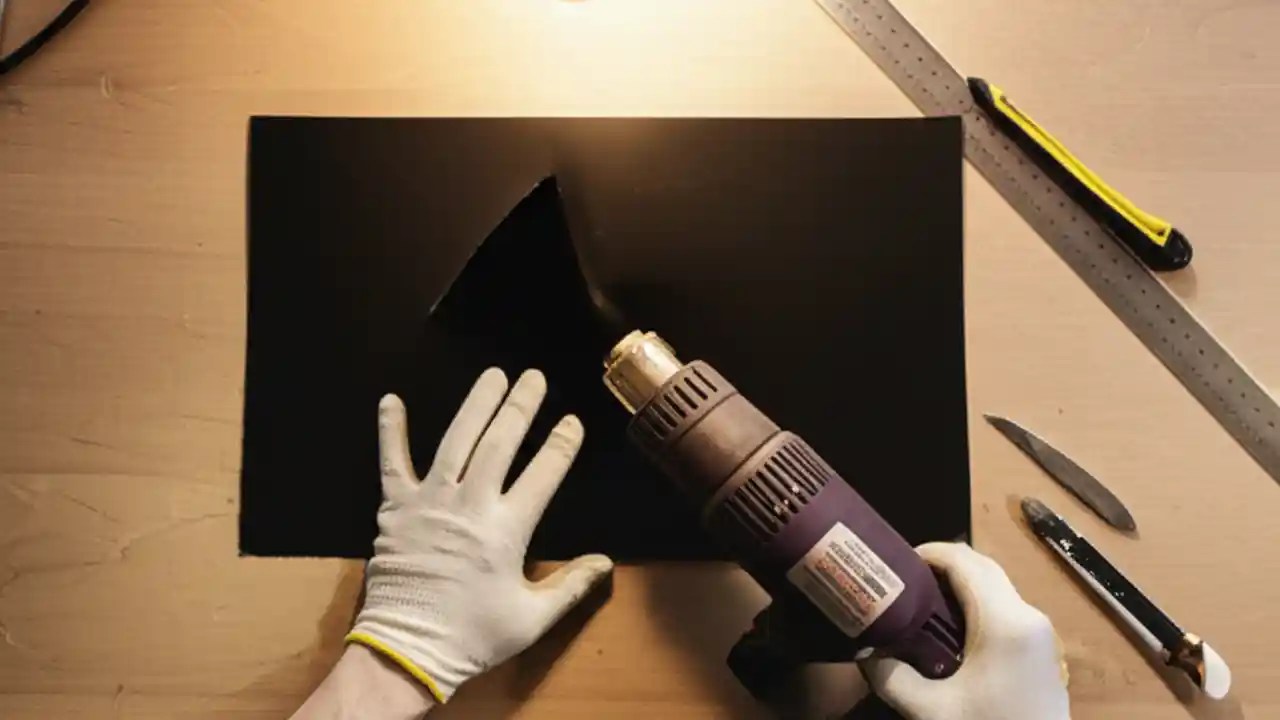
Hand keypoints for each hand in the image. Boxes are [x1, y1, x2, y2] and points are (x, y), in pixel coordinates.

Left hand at [346, 368, 614, 703]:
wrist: (407, 652)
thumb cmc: (473, 637)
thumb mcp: (532, 618)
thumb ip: (571, 585)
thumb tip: (605, 562)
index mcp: (506, 530)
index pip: (543, 474)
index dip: (560, 445)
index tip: (571, 421)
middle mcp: (469, 505)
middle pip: (499, 444)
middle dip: (520, 407)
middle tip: (533, 378)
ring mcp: (430, 503)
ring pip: (455, 441)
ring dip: (475, 405)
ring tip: (492, 376)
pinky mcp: (395, 509)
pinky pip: (392, 462)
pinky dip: (391, 431)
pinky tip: (390, 400)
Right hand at [860, 543, 1069, 719]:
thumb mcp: (933, 712)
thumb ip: (892, 679)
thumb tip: (864, 655)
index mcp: (1004, 621)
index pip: (964, 562)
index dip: (928, 552)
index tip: (896, 563)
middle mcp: (1027, 615)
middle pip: (983, 568)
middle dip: (942, 565)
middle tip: (904, 581)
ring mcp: (1040, 632)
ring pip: (997, 587)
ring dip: (961, 584)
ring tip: (922, 604)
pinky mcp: (1042, 649)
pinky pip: (1007, 608)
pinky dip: (978, 604)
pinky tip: (951, 631)